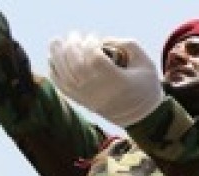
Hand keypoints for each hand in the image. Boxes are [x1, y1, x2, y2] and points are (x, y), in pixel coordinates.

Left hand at [48, 32, 163, 126]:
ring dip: (57, 55)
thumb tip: (103, 40)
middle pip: (75, 64)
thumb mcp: (145, 63)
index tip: (96, 37)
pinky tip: (53, 59)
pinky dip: (53, 71)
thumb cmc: (145, 87)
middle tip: (75, 35)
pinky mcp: (82, 102)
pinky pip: (61, 86)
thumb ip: (127, 45)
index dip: (91, 43)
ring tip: (57, 42)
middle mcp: (99, 90)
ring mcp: (88, 97)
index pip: (94, 58)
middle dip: (72, 45)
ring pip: (64, 73)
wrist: (143, 117)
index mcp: (117, 81)